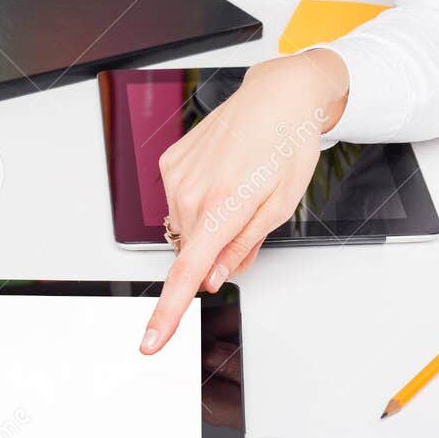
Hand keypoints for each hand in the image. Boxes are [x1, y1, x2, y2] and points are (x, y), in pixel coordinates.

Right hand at [140, 49, 349, 354]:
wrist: (278, 96)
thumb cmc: (287, 146)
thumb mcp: (280, 207)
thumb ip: (242, 247)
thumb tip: (214, 278)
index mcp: (223, 208)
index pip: (186, 274)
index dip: (168, 314)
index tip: (151, 342)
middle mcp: (191, 192)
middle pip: (191, 250)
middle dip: (213, 250)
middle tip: (247, 218)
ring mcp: (176, 175)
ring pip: (184, 225)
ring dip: (207, 221)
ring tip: (238, 186)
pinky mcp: (170, 161)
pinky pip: (178, 199)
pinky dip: (198, 198)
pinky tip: (221, 173)